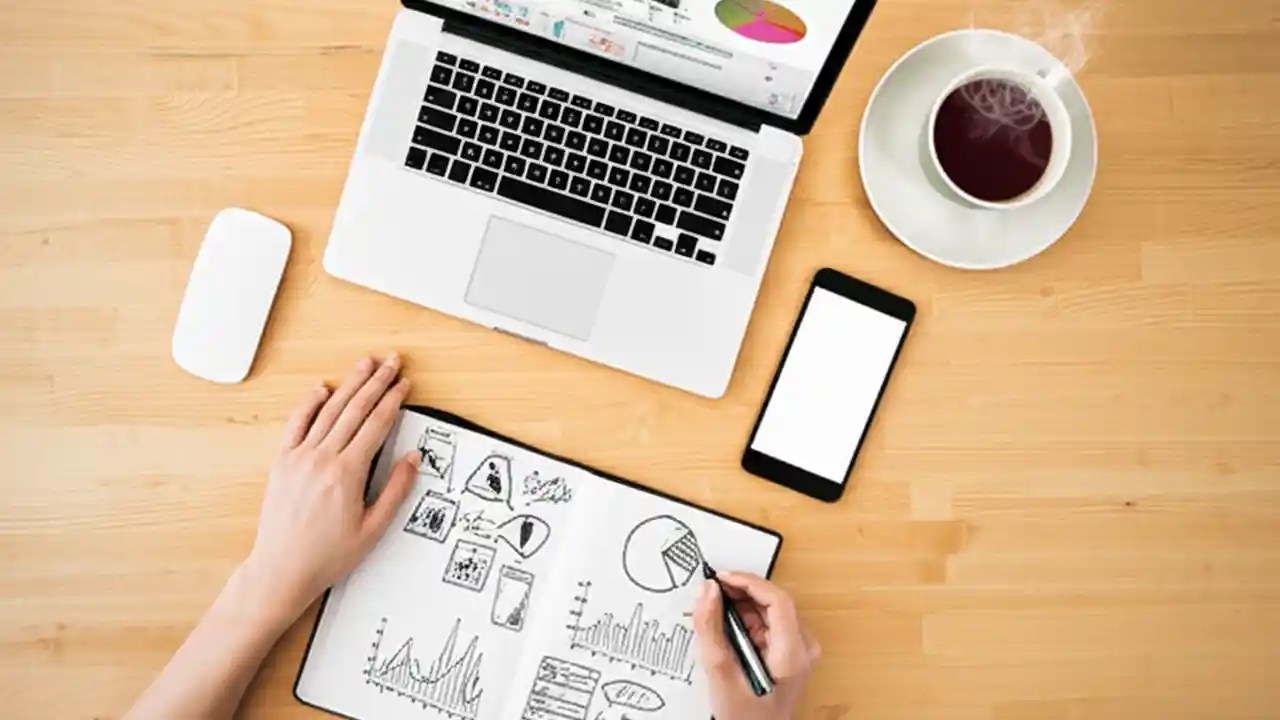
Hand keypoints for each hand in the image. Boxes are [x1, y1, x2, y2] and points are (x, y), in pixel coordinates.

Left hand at [243, 354, 418, 621]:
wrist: (282, 569)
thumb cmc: (326, 555)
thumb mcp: (374, 529)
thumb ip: (396, 490)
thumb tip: (412, 459)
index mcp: (347, 473)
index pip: (376, 424)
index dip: (393, 400)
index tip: (404, 385)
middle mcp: (322, 458)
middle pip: (355, 409)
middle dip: (377, 382)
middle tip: (392, 363)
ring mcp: (299, 457)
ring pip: (329, 410)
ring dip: (349, 383)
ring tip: (364, 364)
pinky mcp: (282, 462)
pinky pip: (296, 424)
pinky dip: (309, 403)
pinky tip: (321, 389)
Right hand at [691, 572, 820, 719]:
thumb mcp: (721, 674)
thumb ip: (711, 630)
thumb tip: (708, 592)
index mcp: (792, 655)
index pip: (778, 600)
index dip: (748, 582)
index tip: (721, 578)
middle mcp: (802, 649)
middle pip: (774, 602)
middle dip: (741, 593)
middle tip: (711, 592)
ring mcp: (797, 651)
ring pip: (769, 611)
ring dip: (741, 607)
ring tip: (714, 614)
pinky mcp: (787, 654)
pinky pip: (768, 625)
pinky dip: (745, 620)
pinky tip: (724, 630)